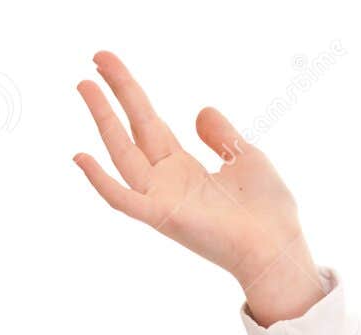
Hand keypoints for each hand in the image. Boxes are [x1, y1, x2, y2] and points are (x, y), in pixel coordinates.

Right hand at [72, 50, 323, 325]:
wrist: (280, 249)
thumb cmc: (269, 211)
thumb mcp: (246, 157)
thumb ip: (221, 134)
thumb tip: (200, 111)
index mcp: (184, 168)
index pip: (149, 123)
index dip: (130, 92)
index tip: (107, 62)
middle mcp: (167, 181)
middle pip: (133, 129)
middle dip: (113, 95)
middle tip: (95, 59)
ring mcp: (162, 199)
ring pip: (122, 153)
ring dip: (103, 119)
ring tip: (85, 84)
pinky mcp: (163, 217)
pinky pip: (123, 199)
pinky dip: (100, 181)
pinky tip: (80, 156)